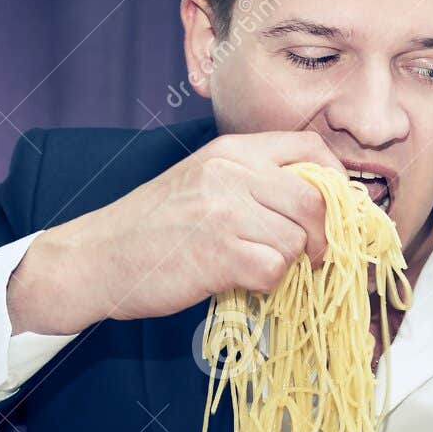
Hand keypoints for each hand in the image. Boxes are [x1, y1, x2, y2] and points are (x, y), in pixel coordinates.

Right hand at [6, 131, 345, 333]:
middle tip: (312, 256)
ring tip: (256, 267)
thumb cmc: (150, 227)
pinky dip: (266, 285)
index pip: (309, 146)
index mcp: (230, 149)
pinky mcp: (219, 253)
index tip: (338, 208)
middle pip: (315, 199)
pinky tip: (239, 282)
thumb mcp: (202, 181)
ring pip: (297, 240)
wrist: (94, 257)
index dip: (336, 178)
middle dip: (324, 235)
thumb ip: (252, 181)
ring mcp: (225, 211)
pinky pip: (274, 271)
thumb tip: (318, 205)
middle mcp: (231, 172)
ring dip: (286, 263)